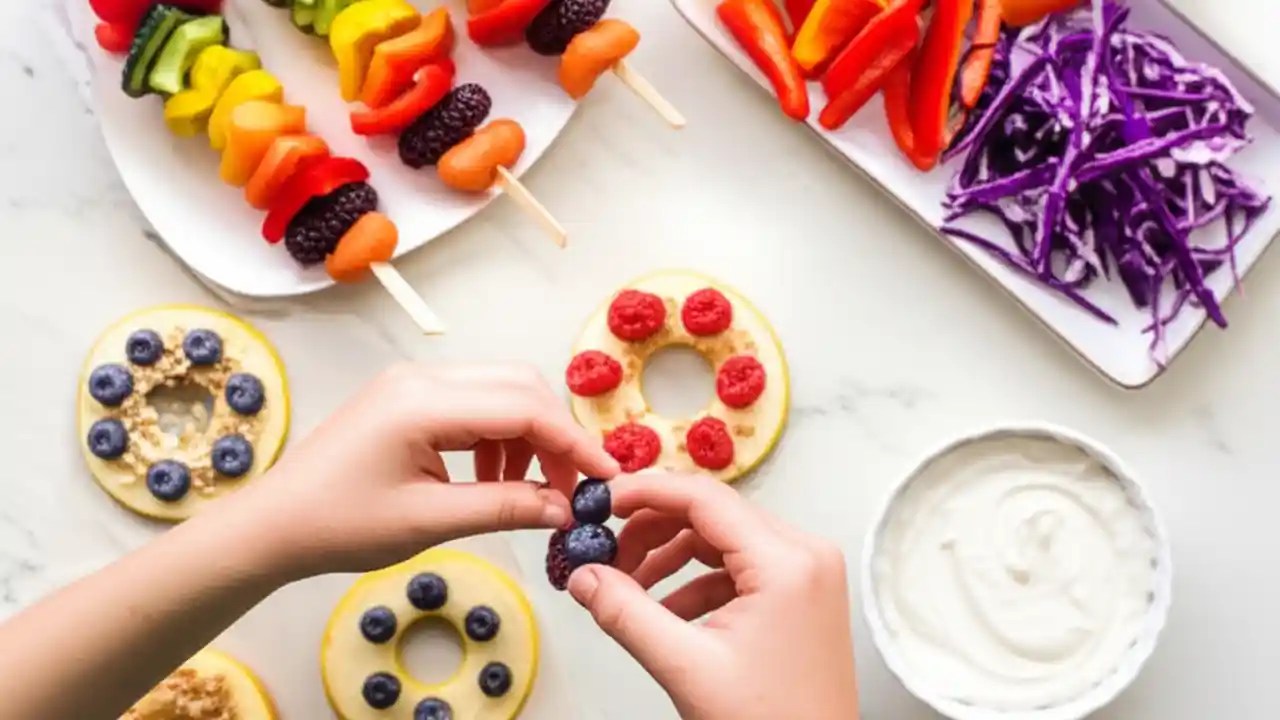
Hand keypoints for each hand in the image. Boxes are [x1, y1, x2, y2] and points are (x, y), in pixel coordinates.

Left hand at [219, 363, 619, 578]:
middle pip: (519, 386)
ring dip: (527, 438)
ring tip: (528, 494)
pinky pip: (474, 403)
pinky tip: (492, 480)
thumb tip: (566, 511)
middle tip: (570, 490)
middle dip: (555, 435)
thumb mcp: (429, 522)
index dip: (572, 442)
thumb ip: (504, 507)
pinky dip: (499, 438)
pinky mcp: (408, 396)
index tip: (607, 477)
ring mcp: (414, 382)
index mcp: (424, 403)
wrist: (274, 525)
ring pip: (501, 392)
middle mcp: (423, 378)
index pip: (523, 408)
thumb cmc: (340, 526)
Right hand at [568, 475, 858, 719]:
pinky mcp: (802, 595)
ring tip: (630, 589)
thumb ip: (626, 613)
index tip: (603, 503)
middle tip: (609, 557)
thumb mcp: (686, 667)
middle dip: (654, 531)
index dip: (645, 493)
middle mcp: (806, 555)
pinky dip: (698, 581)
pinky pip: (741, 568)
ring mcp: (809, 575)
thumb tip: (584, 575)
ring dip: (672, 557)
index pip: (704, 498)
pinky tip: (666, 613)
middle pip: (713, 514)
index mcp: (787, 562)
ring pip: (724, 539)